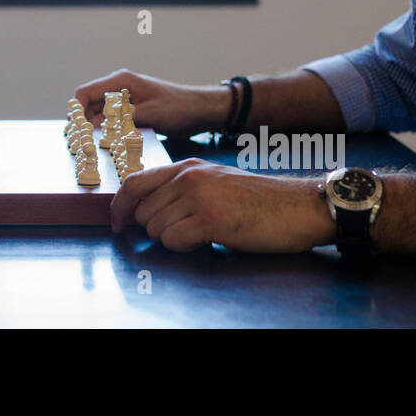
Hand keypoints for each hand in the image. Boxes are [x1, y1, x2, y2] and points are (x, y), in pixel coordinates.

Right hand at [73, 68, 224, 137]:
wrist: (201, 110)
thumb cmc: (179, 108)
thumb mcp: (150, 113)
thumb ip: (121, 118)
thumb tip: (94, 125)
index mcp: (120, 81)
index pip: (84, 93)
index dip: (76, 111)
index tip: (78, 131)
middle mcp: (118, 88)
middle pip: (88, 104)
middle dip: (84, 123)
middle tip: (84, 144)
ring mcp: (124, 100)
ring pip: (98, 114)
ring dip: (96, 129)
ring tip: (96, 147)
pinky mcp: (130, 111)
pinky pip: (111, 120)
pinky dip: (108, 131)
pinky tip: (111, 143)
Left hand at [110, 159, 334, 251]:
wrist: (298, 206)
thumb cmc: (259, 200)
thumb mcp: (214, 182)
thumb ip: (182, 189)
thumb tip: (148, 209)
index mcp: (186, 167)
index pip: (134, 183)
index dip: (119, 207)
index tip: (117, 224)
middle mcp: (188, 177)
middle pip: (142, 212)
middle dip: (155, 229)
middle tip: (183, 233)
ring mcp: (199, 197)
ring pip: (156, 229)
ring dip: (173, 240)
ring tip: (201, 235)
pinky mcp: (211, 219)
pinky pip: (174, 241)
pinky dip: (185, 247)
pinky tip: (207, 241)